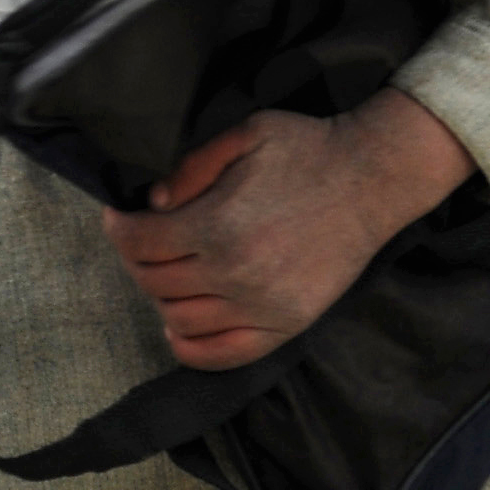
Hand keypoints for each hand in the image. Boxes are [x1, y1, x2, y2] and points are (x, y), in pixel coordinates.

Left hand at [101, 89, 473, 370]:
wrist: (372, 180)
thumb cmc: (307, 150)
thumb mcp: (242, 136)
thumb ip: (190, 169)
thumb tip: (154, 205)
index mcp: (218, 224)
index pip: (141, 243)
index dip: (119, 228)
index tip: (117, 217)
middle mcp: (235, 274)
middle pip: (153, 282)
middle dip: (136, 258)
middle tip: (142, 241)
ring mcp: (263, 306)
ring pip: (180, 319)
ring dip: (161, 297)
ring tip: (166, 273)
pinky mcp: (287, 325)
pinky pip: (224, 353)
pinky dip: (192, 348)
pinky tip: (179, 327)